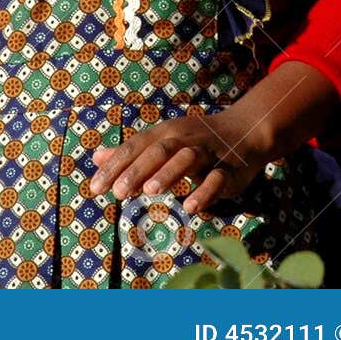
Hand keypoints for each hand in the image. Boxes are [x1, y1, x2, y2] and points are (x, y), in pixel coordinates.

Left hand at [87, 61, 340, 214]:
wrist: (245, 131)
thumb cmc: (195, 140)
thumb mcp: (162, 141)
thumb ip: (131, 152)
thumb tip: (96, 158)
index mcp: (164, 133)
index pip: (135, 147)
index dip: (114, 166)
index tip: (94, 188)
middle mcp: (183, 139)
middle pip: (157, 151)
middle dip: (136, 170)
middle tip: (115, 192)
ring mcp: (207, 152)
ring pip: (186, 159)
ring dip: (167, 174)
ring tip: (148, 192)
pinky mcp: (228, 169)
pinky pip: (216, 179)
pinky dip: (204, 192)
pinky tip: (190, 208)